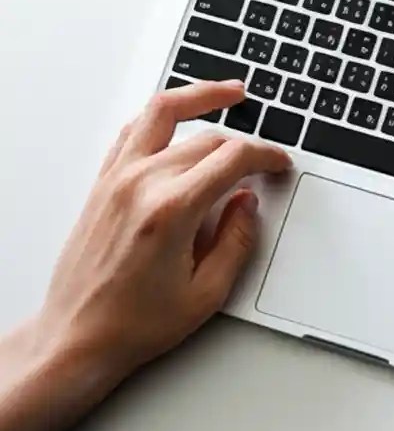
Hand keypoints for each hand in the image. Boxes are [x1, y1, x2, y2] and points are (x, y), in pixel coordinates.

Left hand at [35, 80, 290, 381]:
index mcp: (171, 211)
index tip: (279, 164)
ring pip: (163, 114)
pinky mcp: (102, 185)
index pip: (233, 158)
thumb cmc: (134, 323)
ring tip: (227, 93)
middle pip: (207, 138)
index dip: (266, 155)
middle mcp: (140, 186)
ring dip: (199, 97)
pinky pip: (132, 131)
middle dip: (245, 142)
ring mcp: (116, 180)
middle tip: (265, 157)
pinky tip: (176, 116)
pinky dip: (158, 115)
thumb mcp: (208, 292)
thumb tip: (248, 204)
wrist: (77, 338)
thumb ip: (237, 240)